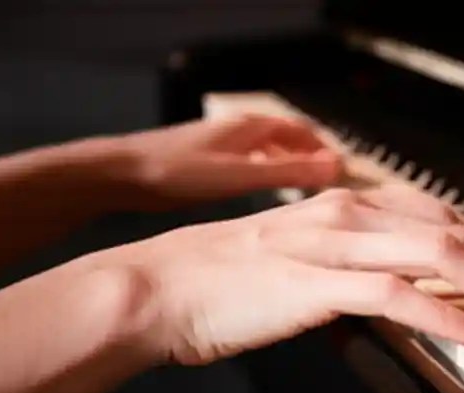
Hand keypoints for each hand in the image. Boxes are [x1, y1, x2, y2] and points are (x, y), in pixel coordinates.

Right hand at [100, 183, 463, 365]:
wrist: (160, 289)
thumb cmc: (229, 285)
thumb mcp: (309, 266)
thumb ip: (359, 270)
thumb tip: (409, 294)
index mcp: (350, 209)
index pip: (447, 223)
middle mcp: (350, 215)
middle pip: (458, 234)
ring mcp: (334, 246)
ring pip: (439, 257)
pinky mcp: (315, 284)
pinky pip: (395, 295)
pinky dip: (445, 315)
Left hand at [112, 114, 343, 210]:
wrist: (122, 175)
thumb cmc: (177, 172)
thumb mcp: (241, 176)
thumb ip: (289, 173)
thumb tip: (335, 167)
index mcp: (249, 127)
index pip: (301, 130)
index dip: (324, 149)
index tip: (342, 170)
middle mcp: (236, 130)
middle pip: (284, 138)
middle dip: (308, 156)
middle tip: (326, 180)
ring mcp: (218, 144)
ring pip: (263, 150)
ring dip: (286, 164)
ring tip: (299, 187)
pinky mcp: (203, 161)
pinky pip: (245, 162)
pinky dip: (262, 173)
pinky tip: (257, 193)